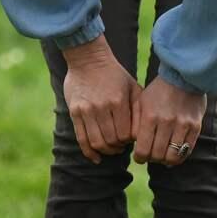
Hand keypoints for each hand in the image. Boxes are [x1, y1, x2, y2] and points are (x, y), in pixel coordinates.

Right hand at [63, 36, 141, 163]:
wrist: (88, 59)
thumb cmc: (115, 75)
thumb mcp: (132, 87)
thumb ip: (139, 109)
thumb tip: (141, 134)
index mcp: (118, 101)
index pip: (126, 134)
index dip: (130, 140)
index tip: (131, 138)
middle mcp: (101, 107)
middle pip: (112, 140)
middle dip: (119, 147)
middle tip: (122, 145)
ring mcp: (86, 111)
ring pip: (97, 142)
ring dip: (106, 151)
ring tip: (111, 149)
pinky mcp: (74, 113)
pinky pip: (81, 139)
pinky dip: (89, 152)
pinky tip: (96, 158)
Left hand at [132, 75, 205, 165]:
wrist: (184, 76)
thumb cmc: (159, 91)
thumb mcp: (142, 102)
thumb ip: (136, 123)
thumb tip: (133, 145)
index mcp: (150, 116)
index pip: (142, 150)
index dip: (139, 157)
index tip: (139, 156)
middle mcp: (166, 122)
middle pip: (157, 156)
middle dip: (152, 159)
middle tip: (151, 155)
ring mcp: (182, 125)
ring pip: (172, 157)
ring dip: (165, 160)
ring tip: (162, 155)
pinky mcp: (195, 126)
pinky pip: (187, 151)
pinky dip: (179, 156)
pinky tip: (174, 152)